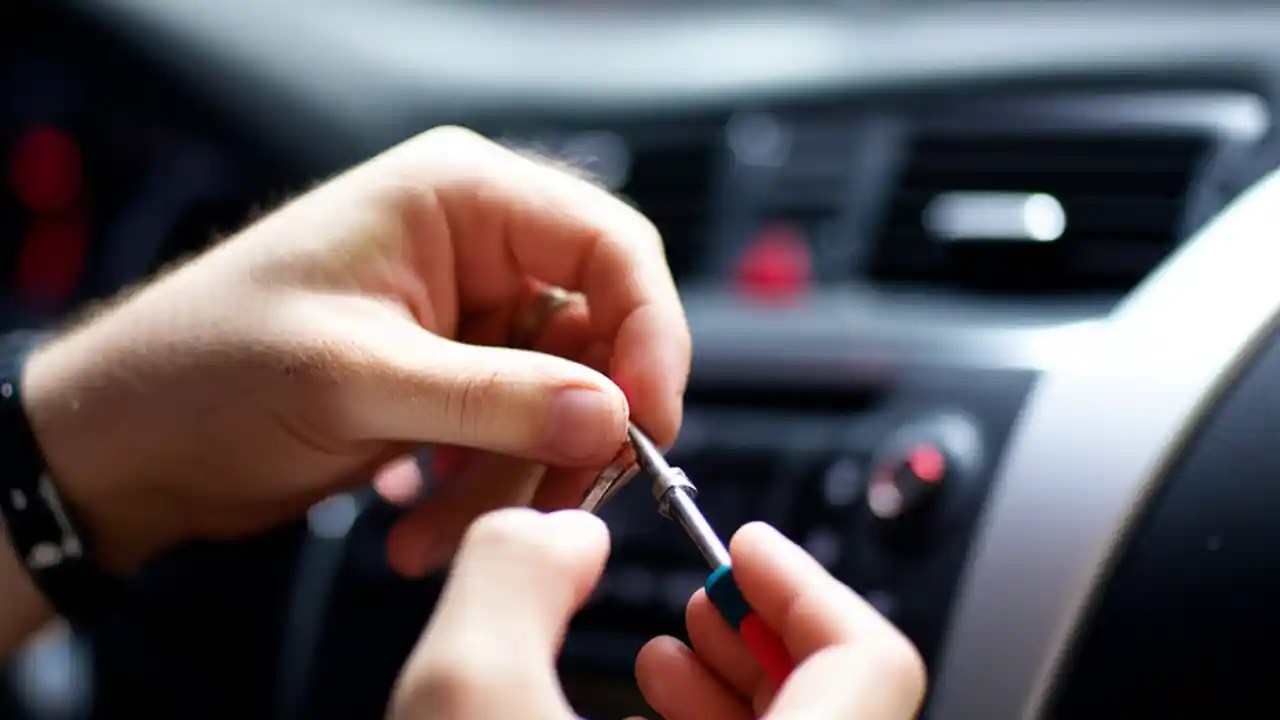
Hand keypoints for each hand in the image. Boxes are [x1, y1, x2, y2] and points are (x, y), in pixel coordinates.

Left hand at [19, 126, 689, 573]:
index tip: (648, 424)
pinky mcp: (449, 377)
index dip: (648, 334)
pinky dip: (484, 487)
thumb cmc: (208, 368)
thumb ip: (495, 399)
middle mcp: (475, 246)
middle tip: (559, 501)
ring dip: (516, 477)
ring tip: (439, 535)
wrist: (125, 438)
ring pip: (558, 398)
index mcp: (460, 198)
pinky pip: (512, 433)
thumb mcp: (356, 380)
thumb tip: (614, 415)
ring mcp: (464, 316)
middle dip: (577, 427)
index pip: (610, 246)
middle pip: (596, 331)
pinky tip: (418, 525)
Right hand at [390, 512, 925, 719]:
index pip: (874, 662)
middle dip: (763, 632)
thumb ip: (511, 573)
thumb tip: (557, 528)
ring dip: (738, 688)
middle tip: (703, 599)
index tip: (739, 549)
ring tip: (666, 655)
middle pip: (846, 699)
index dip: (806, 584)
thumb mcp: (460, 696)